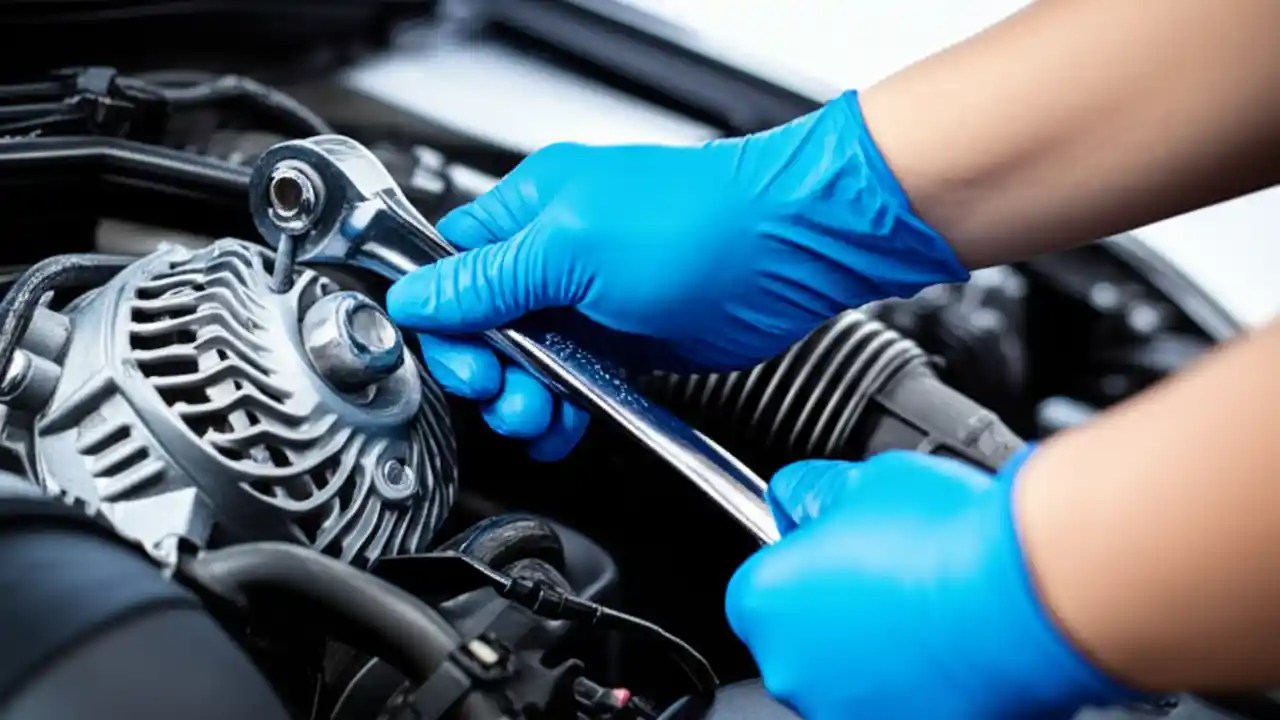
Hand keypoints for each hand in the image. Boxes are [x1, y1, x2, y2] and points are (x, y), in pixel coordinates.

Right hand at [386, 91, 967, 458]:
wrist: (789, 249)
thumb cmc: (699, 223)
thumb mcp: (571, 248)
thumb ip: (487, 281)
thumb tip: (418, 298)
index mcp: (528, 211)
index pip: (449, 270)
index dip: (444, 324)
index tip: (465, 361)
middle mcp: (552, 255)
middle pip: (481, 328)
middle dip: (486, 371)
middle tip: (508, 391)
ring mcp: (589, 302)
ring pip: (525, 366)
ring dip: (523, 401)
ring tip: (540, 414)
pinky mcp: (624, 342)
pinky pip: (571, 386)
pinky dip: (562, 414)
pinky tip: (565, 426)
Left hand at [726, 450, 1141, 719]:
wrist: (1024, 594)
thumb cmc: (945, 540)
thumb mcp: (860, 481)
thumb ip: (810, 494)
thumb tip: (797, 496)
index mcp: (762, 603)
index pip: (762, 585)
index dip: (804, 562)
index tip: (839, 549)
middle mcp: (788, 670)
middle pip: (803, 636)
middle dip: (840, 610)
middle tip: (892, 573)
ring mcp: (841, 713)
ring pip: (850, 677)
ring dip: (877, 652)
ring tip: (928, 607)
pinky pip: (896, 703)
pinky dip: (916, 683)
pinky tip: (948, 646)